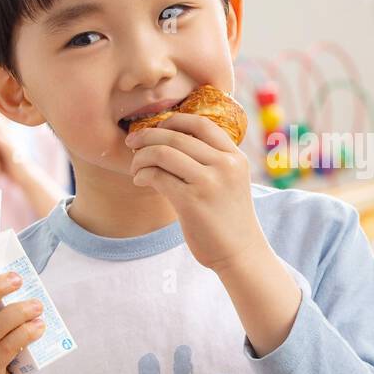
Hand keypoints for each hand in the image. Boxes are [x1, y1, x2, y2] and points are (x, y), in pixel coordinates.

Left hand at [125, 112, 265, 272]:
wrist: (241, 253)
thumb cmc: (229, 218)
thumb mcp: (230, 181)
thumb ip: (211, 161)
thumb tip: (169, 141)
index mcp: (235, 157)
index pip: (201, 124)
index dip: (174, 120)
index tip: (157, 128)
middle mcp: (225, 165)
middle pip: (176, 136)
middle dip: (147, 136)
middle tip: (132, 143)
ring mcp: (209, 182)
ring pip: (163, 153)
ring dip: (141, 157)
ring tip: (135, 167)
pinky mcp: (191, 201)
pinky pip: (157, 176)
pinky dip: (142, 174)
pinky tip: (140, 180)